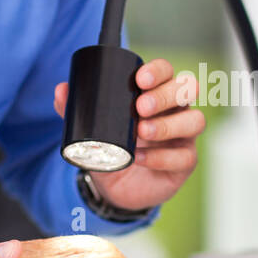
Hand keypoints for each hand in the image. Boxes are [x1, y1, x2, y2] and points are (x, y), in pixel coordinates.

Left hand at [54, 57, 205, 211]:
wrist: (115, 187)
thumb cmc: (111, 147)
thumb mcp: (91, 129)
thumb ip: (75, 109)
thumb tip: (61, 90)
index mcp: (157, 93)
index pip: (167, 72)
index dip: (158, 71)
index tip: (139, 78)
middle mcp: (176, 110)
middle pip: (187, 89)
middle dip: (164, 95)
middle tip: (140, 107)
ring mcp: (184, 136)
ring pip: (195, 121)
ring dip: (168, 124)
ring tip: (142, 131)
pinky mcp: (185, 162)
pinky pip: (184, 156)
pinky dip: (162, 157)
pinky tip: (142, 158)